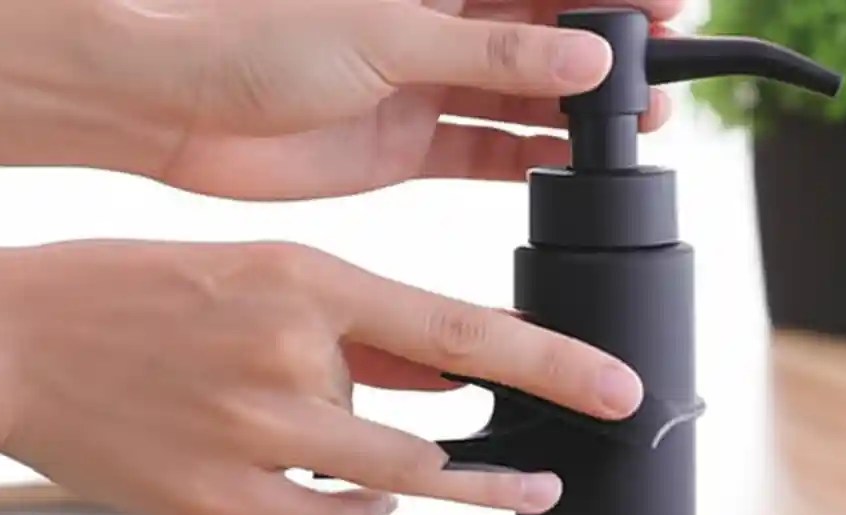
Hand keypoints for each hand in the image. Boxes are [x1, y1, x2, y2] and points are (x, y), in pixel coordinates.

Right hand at [0, 240, 643, 514]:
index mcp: (306, 282)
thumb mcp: (255, 273)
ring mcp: (257, 438)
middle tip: (542, 474)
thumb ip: (360, 328)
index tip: (617, 389)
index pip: (466, 331)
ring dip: (433, 483)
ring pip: (387, 479)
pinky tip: (361, 496)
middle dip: (492, 459)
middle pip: (432, 432)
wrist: (10, 340)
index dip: (554, 365)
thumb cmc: (129, 293)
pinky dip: (358, 512)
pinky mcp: (223, 503)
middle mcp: (291, 360)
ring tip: (482, 485)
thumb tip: (446, 371)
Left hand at [144, 0, 681, 198]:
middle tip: (664, 77)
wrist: (174, 105)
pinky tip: (569, 168)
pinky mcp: (405, 144)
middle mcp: (435, 25)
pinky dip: (529, 158)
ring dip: (579, 111)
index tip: (670, 6)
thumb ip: (492, 49)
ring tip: (638, 128)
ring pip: (525, 94)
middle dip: (609, 51)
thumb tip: (588, 55)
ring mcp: (423, 85)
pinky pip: (485, 150)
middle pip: (545, 31)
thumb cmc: (256, 37)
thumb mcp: (387, 35)